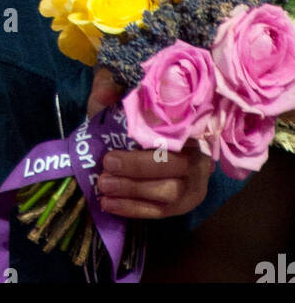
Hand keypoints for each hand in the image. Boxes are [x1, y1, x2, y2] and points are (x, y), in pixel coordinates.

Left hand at [87, 65, 213, 219]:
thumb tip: (104, 92)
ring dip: (134, 190)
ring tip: (104, 185)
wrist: (139, 147)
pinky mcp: (183, 205)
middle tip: (107, 163)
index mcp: (188, 124)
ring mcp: (193, 183)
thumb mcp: (119, 101)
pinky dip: (132, 208)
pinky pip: (159, 211)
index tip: (130, 133)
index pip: (181, 127)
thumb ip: (110, 91)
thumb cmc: (132, 121)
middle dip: (138, 167)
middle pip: (175, 164)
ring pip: (169, 191)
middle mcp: (198, 155)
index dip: (157, 132)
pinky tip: (109, 204)